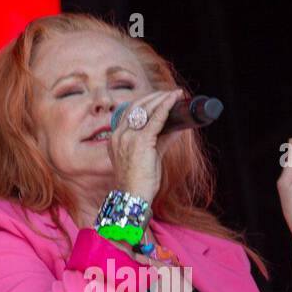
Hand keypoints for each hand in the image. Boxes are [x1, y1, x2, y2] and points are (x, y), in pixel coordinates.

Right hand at [109, 88, 183, 206]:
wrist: (133, 197)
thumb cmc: (139, 182)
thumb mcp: (148, 157)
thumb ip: (160, 141)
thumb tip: (176, 130)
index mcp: (116, 138)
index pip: (129, 112)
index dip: (145, 102)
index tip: (159, 98)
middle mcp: (119, 135)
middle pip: (136, 106)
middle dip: (155, 97)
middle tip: (170, 94)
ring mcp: (128, 137)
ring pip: (146, 109)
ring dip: (161, 98)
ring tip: (174, 94)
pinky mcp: (140, 142)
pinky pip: (155, 119)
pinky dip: (166, 107)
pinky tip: (174, 100)